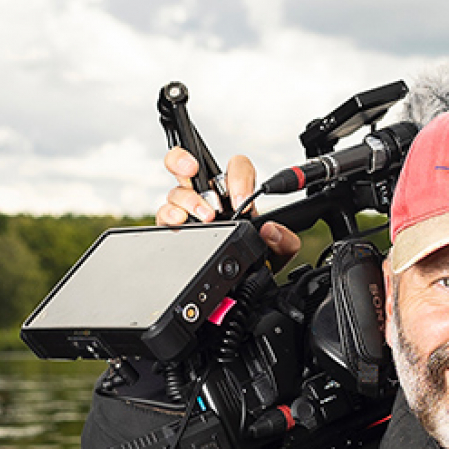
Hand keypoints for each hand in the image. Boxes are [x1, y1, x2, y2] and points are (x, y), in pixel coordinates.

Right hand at [156, 147, 301, 263]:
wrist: (238, 286)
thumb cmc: (256, 263)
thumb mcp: (277, 253)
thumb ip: (284, 241)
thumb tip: (271, 230)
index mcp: (236, 195)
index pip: (236, 167)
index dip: (238, 177)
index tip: (242, 200)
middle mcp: (209, 198)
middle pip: (189, 164)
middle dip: (184, 161)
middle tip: (193, 170)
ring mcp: (189, 211)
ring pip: (177, 191)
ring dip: (188, 200)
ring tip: (205, 216)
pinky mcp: (175, 228)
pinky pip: (164, 215)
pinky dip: (170, 215)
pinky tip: (181, 222)